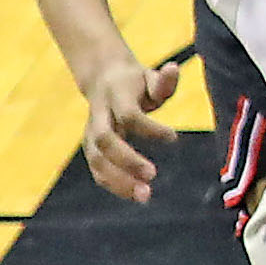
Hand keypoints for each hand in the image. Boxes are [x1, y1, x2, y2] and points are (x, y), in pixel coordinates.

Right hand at [84, 56, 179, 204]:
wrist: (103, 79)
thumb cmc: (135, 82)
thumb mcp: (150, 77)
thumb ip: (163, 80)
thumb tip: (173, 69)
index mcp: (115, 95)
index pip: (129, 115)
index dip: (150, 128)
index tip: (173, 137)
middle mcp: (99, 115)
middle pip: (106, 140)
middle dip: (127, 160)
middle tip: (152, 176)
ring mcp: (91, 133)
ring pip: (97, 160)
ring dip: (118, 180)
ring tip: (144, 195)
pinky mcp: (91, 147)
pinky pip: (98, 170)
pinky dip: (113, 185)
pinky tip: (135, 194)